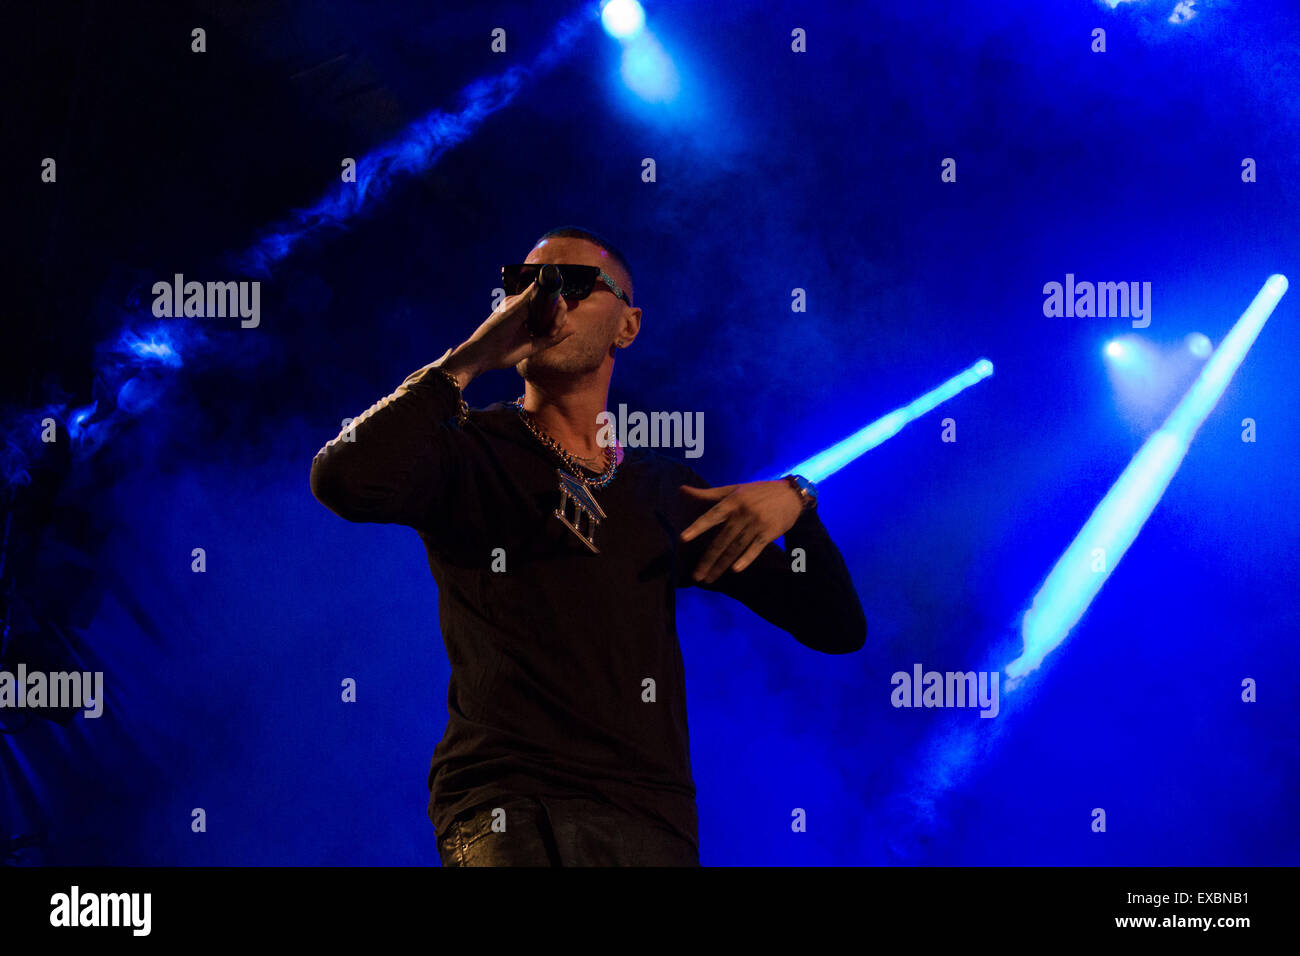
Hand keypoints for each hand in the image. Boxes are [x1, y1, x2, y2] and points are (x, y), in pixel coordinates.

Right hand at [440, 279, 574, 383]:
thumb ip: (551, 337)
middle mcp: (518, 302)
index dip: (556, 314)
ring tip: (551, 332)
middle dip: (559, 313)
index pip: (545, 304)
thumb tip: (572, 328)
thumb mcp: (532, 345)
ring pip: (548, 294)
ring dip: (557, 312)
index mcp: (520, 311)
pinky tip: (551, 326)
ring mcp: (516, 301)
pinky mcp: (516, 304)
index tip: (554, 332)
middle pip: (549, 297)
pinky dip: (551, 309)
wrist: (480, 356)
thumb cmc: (501, 353)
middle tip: (554, 333)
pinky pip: (540, 293)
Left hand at [678, 480, 804, 582]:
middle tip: (696, 576)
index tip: (683, 538)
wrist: (790, 495)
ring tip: (709, 579)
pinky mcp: (769, 533)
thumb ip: (708, 494)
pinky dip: (745, 559)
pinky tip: (735, 570)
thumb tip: (681, 490)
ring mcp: (756, 524)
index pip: (711, 516)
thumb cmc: (757, 492)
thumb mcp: (733, 489)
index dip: (697, 527)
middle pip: (722, 540)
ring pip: (735, 548)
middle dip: (708, 559)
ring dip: (721, 565)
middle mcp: (742, 514)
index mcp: (732, 502)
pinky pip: (755, 549)